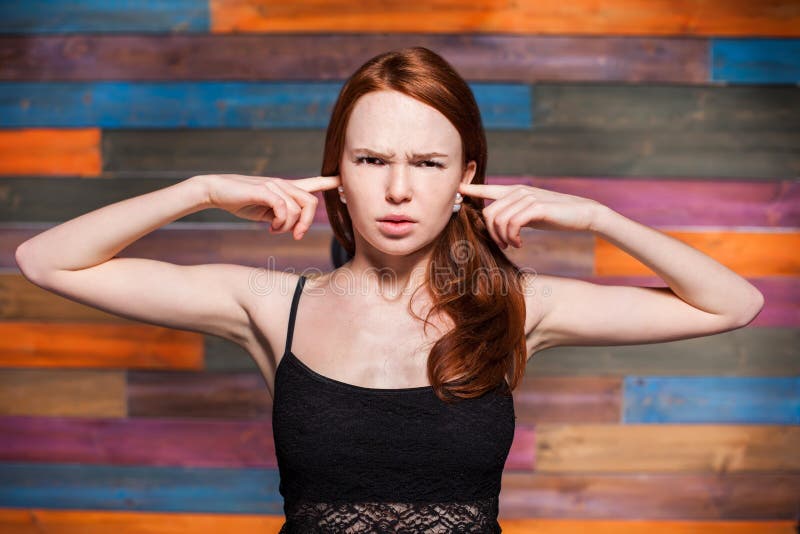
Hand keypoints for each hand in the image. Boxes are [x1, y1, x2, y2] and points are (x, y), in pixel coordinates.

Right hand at [195, 173, 340, 239]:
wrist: (216, 191)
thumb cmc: (241, 201)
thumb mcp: (266, 212)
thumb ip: (282, 216)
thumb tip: (294, 227)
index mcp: (285, 188)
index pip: (313, 182)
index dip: (330, 182)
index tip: (345, 180)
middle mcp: (283, 184)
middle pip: (311, 203)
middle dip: (307, 224)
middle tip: (296, 236)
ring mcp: (274, 186)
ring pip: (297, 209)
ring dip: (289, 226)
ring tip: (275, 230)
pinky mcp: (264, 190)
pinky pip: (283, 208)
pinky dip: (280, 222)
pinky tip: (271, 227)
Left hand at [458, 182, 604, 248]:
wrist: (582, 214)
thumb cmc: (554, 216)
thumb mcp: (529, 214)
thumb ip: (513, 214)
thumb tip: (496, 224)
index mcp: (515, 191)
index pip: (488, 188)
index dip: (471, 189)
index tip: (458, 189)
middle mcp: (519, 191)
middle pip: (489, 212)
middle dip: (491, 233)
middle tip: (503, 244)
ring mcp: (527, 197)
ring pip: (499, 220)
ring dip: (502, 238)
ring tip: (512, 245)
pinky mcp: (536, 207)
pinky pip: (512, 223)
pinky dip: (512, 237)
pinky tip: (519, 243)